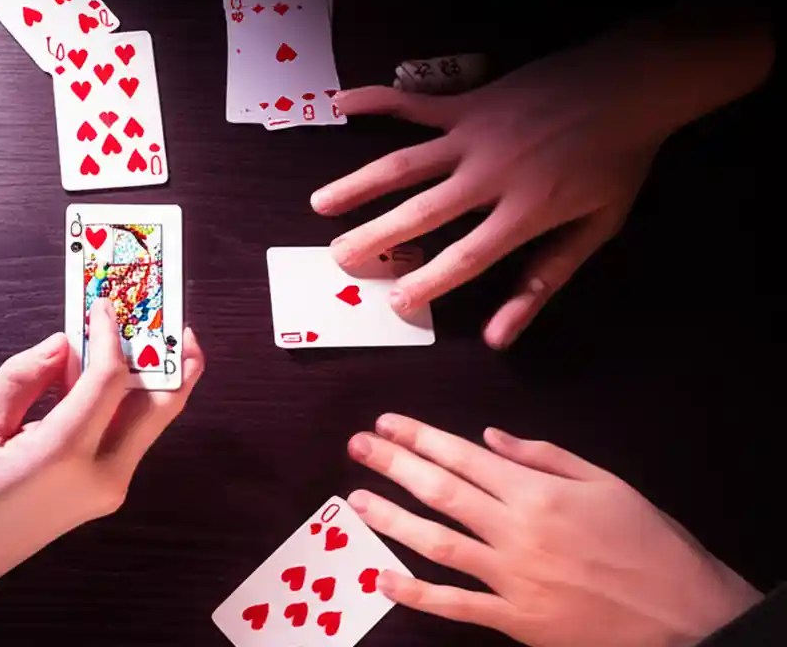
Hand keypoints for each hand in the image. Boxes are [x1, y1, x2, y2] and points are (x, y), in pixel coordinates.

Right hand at [0, 299, 203, 607]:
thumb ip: (24, 376)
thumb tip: (64, 344)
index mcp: (64, 456)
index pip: (111, 379)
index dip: (112, 334)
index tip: (103, 304)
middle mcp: (99, 477)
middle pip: (161, 407)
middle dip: (175, 360)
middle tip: (173, 322)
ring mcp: (108, 490)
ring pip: (151, 423)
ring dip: (152, 379)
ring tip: (143, 340)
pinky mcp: (104, 494)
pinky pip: (128, 437)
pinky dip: (127, 402)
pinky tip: (103, 376)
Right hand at [314, 55, 655, 349]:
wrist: (633, 83)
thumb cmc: (617, 161)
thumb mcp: (596, 227)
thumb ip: (545, 281)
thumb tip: (500, 336)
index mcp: (525, 211)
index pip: (466, 257)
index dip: (426, 283)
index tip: (394, 303)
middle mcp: (490, 175)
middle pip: (421, 213)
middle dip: (374, 239)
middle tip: (338, 260)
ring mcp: (474, 135)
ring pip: (404, 162)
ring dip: (358, 184)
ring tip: (321, 205)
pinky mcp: (469, 102)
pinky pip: (414, 103)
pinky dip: (376, 100)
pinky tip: (340, 101)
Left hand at [346, 414, 761, 645]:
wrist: (686, 615)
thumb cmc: (651, 543)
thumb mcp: (608, 483)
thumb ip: (544, 456)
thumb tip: (489, 437)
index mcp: (539, 492)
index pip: (464, 457)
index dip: (420, 437)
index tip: (387, 423)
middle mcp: (518, 530)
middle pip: (440, 491)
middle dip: (393, 464)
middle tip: (358, 446)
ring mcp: (512, 577)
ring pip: (437, 544)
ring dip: (391, 519)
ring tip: (355, 499)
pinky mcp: (515, 618)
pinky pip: (456, 604)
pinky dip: (415, 593)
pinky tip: (381, 578)